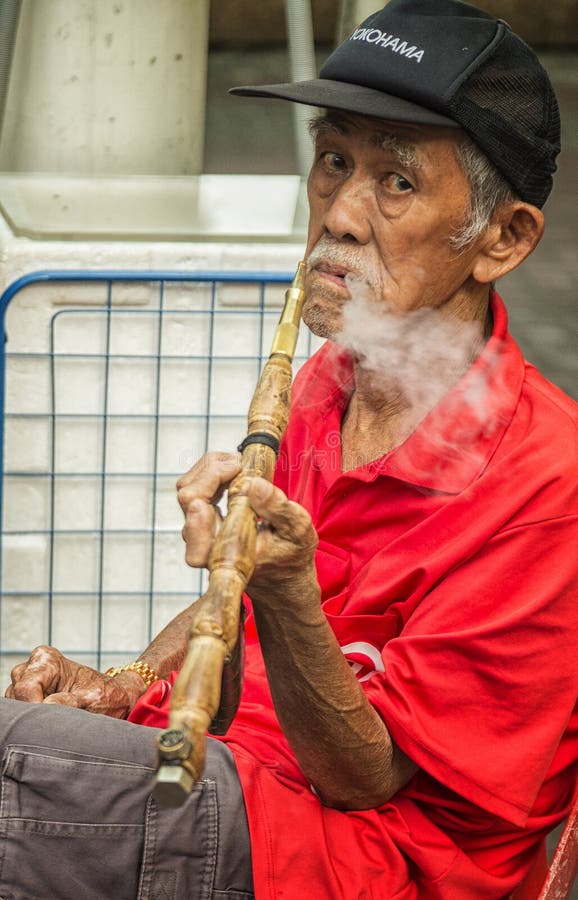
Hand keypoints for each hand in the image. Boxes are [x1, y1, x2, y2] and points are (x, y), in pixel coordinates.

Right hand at [5, 645, 142, 717]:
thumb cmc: (104, 696)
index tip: (51, 719)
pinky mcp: (27, 696)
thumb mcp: (91, 700)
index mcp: (47, 659)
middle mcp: (33, 667)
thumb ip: (68, 702)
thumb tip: (46, 706)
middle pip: (17, 695)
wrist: (111, 698)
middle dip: (32, 712)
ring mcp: (28, 682)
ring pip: (15, 705)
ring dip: (32, 717)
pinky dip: (32, 720)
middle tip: (55, 721)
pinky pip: (19, 711)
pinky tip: (49, 722)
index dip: (35, 707)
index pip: (26, 688)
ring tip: (57, 720)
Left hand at [177, 451, 318, 605]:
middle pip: (189, 499)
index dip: (200, 518)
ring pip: (188, 487)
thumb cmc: (289, 553)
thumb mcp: (297, 531)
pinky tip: (234, 469)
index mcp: (225, 558)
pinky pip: (194, 484)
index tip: (222, 491)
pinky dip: (213, 470)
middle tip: (241, 465)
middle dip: (213, 473)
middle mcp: (205, 544)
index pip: (196, 542)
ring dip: (213, 468)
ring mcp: (200, 528)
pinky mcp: (201, 513)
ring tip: (241, 465)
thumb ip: (279, 510)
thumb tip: (254, 485)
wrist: (282, 567)